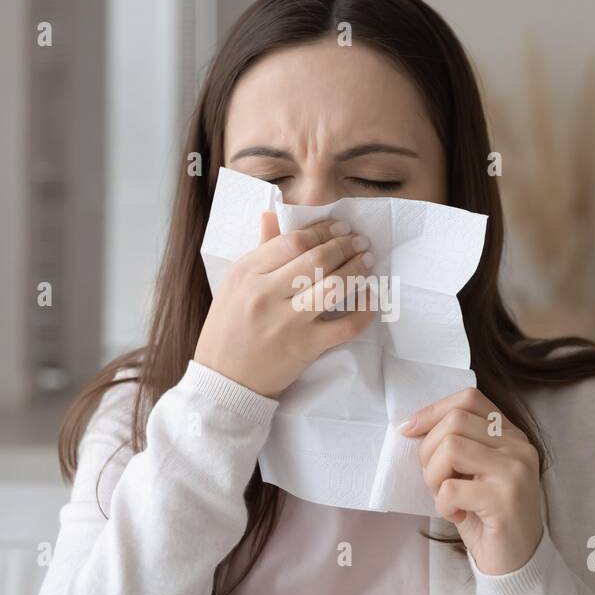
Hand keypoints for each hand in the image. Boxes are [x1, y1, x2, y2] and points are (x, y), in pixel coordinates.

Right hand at [195, 212, 376, 397]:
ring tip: (368, 261)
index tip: (340, 226)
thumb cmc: (227, 329)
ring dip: (357, 270)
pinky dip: (364, 310)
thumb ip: (259, 250)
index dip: (323, 230)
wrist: (224, 380)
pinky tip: (370, 298)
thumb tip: (271, 214)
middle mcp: (266, 294)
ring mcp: (288, 321)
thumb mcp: (234, 285)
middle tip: (361, 241)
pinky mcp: (306, 347)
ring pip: (334, 287)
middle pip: (317, 259)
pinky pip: (346, 326)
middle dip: (346, 245)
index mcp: (247, 273)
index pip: (293, 241)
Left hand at [402, 388, 544, 575]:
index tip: (409, 430)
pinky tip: (457, 515)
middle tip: (433, 480)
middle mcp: (519, 447)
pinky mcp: (505, 501)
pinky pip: (451, 488)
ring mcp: (515, 472)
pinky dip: (442, 505)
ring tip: (444, 496)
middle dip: (428, 450)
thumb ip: (457, 444)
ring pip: (451, 447)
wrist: (516, 562)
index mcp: (512, 435)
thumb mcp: (473, 472)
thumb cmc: (486, 515)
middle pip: (455, 421)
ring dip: (433, 476)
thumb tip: (412, 426)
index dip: (433, 410)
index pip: (469, 399)